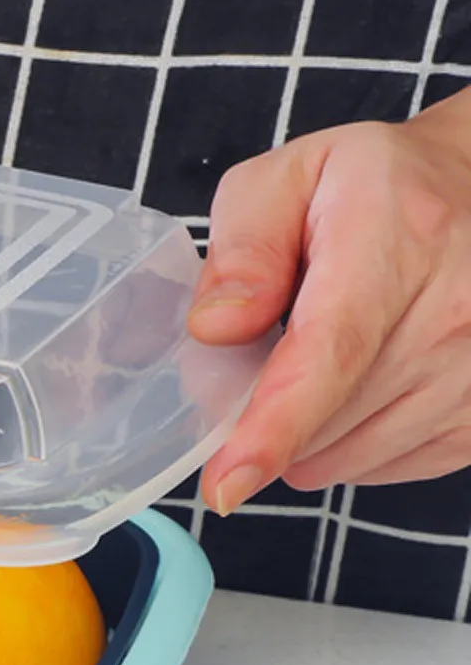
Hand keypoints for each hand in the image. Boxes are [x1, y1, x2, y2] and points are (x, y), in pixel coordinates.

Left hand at [189, 87, 470, 512]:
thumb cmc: (375, 186)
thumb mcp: (288, 179)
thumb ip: (243, 249)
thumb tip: (216, 329)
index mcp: (398, 238)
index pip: (330, 355)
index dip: (273, 429)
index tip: (226, 485)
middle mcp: (459, 308)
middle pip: (332, 417)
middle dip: (264, 417)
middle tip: (251, 367)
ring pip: (359, 453)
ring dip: (309, 435)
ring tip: (310, 367)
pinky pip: (397, 464)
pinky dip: (353, 445)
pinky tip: (351, 393)